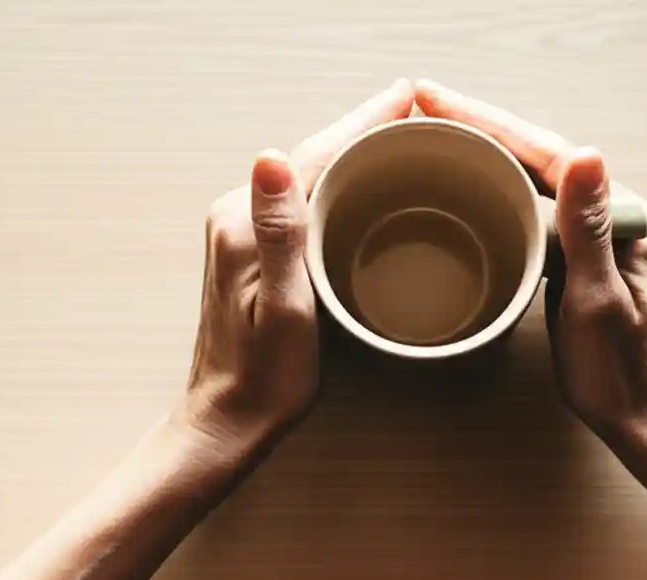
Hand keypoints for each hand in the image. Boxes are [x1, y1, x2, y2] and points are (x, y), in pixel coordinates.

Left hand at [179, 79, 415, 449]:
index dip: (363, 122)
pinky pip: (304, 201)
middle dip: (364, 128)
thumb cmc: (263, 377)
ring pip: (309, 176)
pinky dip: (339, 182)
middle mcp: (237, 217)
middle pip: (312, 156)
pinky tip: (364, 185)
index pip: (313, 153)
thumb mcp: (283, 307)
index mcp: (243, 222)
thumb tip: (270, 158)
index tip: (407, 94)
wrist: (228, 418)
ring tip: (400, 132)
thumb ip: (279, 233)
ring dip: (353, 152)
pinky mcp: (254, 251)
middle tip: (417, 107)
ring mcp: (243, 233)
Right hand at [415, 80, 646, 443]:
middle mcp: (611, 213)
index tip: (436, 98)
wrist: (636, 414)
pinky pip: (529, 207)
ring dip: (483, 151)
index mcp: (624, 213)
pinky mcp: (575, 256)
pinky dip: (494, 189)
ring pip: (530, 177)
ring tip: (433, 129)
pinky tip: (465, 185)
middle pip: (536, 154)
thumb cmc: (617, 368)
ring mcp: (593, 234)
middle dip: (478, 125)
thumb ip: (589, 228)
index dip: (490, 121)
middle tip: (420, 101)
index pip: (548, 151)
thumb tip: (585, 153)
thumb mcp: (597, 297)